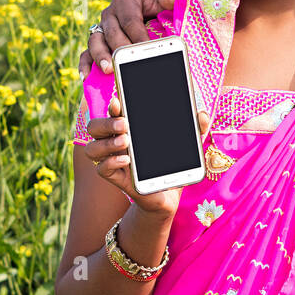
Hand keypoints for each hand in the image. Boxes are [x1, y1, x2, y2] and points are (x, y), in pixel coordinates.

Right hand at [80, 0, 178, 76]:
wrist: (156, 13)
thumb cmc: (162, 4)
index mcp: (125, 1)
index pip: (130, 20)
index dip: (138, 35)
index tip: (146, 48)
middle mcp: (110, 14)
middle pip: (112, 33)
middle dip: (120, 49)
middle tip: (128, 63)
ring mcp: (102, 29)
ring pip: (95, 41)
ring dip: (100, 56)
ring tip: (108, 69)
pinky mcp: (98, 43)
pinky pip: (86, 53)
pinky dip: (85, 64)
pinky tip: (86, 77)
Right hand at [83, 93, 211, 217]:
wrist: (169, 194)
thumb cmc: (172, 163)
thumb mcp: (186, 144)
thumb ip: (194, 128)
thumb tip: (202, 115)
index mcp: (129, 128)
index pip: (112, 112)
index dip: (112, 105)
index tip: (119, 100)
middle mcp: (116, 142)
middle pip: (94, 127)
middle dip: (105, 122)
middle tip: (124, 123)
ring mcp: (114, 160)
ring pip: (92, 149)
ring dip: (106, 143)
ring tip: (126, 141)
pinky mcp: (117, 178)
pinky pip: (102, 169)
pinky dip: (111, 163)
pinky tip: (127, 161)